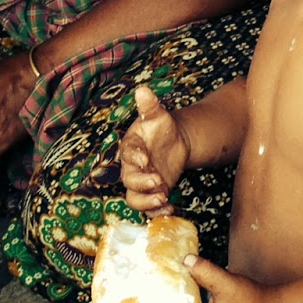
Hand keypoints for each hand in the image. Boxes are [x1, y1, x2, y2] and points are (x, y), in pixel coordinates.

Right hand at [120, 85, 190, 214]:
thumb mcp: (158, 115)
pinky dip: (156, 212)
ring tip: (163, 199)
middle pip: (129, 180)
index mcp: (131, 147)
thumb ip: (150, 105)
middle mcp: (131, 167)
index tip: (146, 159)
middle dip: (143, 183)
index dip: (135, 158)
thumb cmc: (162, 127)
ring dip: (147, 202)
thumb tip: (142, 89)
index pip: (128, 153)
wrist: (174, 142)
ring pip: (134, 198)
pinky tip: (170, 210)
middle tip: (160, 182)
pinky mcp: (151, 194)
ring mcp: (141, 183)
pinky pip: (148, 208)